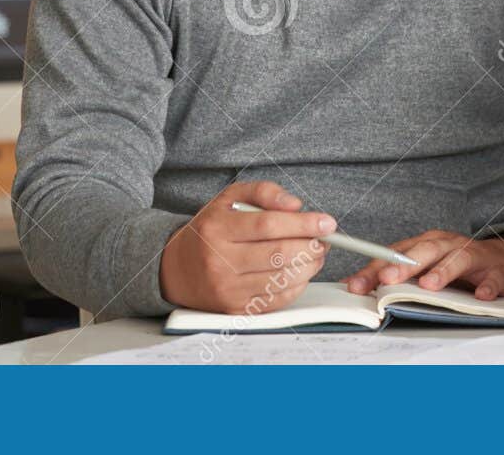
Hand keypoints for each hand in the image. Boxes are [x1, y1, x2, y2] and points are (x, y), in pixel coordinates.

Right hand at [159, 181, 334, 313]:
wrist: (177, 269)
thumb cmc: (210, 230)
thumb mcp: (229, 199)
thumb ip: (264, 193)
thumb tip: (295, 205)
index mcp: (218, 229)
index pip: (268, 225)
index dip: (303, 224)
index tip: (327, 222)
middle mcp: (220, 261)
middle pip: (278, 254)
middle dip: (311, 246)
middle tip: (325, 238)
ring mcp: (227, 290)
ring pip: (282, 279)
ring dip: (309, 266)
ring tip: (316, 253)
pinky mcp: (235, 310)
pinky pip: (277, 300)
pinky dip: (297, 285)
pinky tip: (300, 272)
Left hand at [344, 230, 503, 298]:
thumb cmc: (461, 267)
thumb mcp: (428, 269)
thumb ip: (398, 278)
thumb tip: (359, 289)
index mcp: (427, 244)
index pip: (396, 254)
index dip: (375, 269)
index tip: (356, 286)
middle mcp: (448, 245)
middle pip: (425, 251)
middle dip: (404, 265)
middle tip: (386, 280)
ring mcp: (474, 255)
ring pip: (457, 259)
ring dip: (442, 272)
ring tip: (428, 285)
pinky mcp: (497, 269)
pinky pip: (492, 278)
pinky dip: (487, 286)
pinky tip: (481, 296)